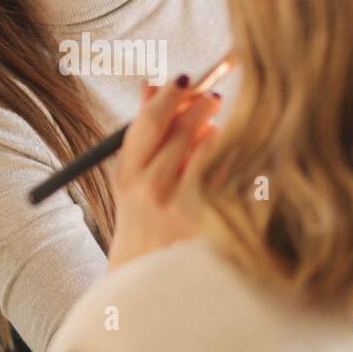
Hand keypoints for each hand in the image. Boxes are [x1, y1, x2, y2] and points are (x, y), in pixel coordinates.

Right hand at [106, 73, 223, 270]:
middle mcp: (150, 189)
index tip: (185, 79)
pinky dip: (224, 156)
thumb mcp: (131, 176)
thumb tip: (152, 83)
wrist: (148, 272)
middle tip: (211, 97)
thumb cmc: (142, 214)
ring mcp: (180, 205)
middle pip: (180, 130)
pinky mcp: (206, 219)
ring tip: (214, 125)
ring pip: (205, 149)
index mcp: (127, 174)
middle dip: (199, 105)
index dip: (170, 95)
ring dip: (213, 128)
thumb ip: (142, 130)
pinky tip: (221, 153)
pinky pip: (223, 174)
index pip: (149, 122)